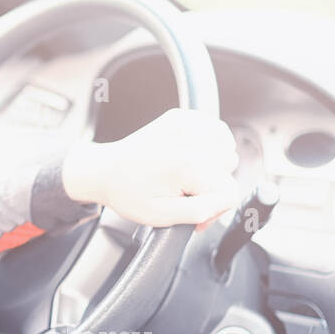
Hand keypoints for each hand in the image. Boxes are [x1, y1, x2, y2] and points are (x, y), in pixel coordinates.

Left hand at [61, 108, 241, 230]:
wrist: (104, 170)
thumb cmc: (127, 192)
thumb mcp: (162, 216)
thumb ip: (200, 211)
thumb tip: (223, 202)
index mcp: (190, 166)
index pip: (229, 193)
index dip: (214, 210)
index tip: (195, 215)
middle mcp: (192, 141)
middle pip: (229, 169)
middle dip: (212, 186)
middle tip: (185, 195)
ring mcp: (187, 124)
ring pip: (226, 148)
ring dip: (213, 164)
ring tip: (187, 176)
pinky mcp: (182, 117)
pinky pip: (214, 130)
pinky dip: (209, 143)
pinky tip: (191, 156)